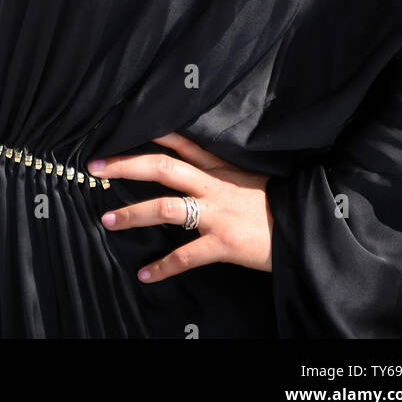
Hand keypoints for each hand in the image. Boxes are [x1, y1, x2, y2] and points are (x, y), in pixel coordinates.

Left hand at [87, 131, 272, 282]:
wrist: (305, 227)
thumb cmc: (277, 203)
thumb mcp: (248, 177)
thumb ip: (221, 172)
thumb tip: (195, 169)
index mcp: (220, 168)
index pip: (180, 143)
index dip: (150, 135)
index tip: (122, 128)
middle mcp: (213, 185)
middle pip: (162, 167)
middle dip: (126, 166)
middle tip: (96, 167)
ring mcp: (216, 214)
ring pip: (167, 208)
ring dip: (134, 214)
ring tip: (108, 219)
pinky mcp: (222, 243)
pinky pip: (186, 255)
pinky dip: (163, 266)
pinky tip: (145, 273)